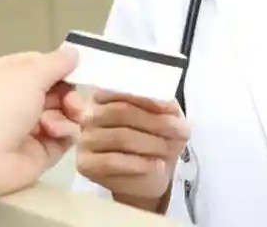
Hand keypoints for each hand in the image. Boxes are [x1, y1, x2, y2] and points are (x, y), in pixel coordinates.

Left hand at [0, 47, 81, 201]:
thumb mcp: (28, 73)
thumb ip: (56, 62)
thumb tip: (73, 52)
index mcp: (3, 76)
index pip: (39, 66)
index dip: (59, 67)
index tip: (77, 70)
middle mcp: (14, 100)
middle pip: (55, 90)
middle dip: (69, 93)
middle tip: (73, 102)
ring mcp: (26, 128)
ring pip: (63, 113)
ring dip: (69, 112)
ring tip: (66, 117)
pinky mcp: (38, 153)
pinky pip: (63, 137)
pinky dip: (66, 132)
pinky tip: (56, 132)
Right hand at [73, 89, 189, 212]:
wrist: (148, 176)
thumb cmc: (154, 139)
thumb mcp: (166, 118)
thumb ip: (165, 106)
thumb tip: (168, 104)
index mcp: (105, 95)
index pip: (122, 90)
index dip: (148, 98)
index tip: (172, 109)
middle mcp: (90, 114)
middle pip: (121, 112)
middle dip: (156, 122)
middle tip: (181, 133)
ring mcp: (85, 139)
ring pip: (120, 137)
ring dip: (150, 143)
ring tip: (167, 150)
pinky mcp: (85, 164)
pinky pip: (112, 162)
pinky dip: (139, 163)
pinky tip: (156, 165)